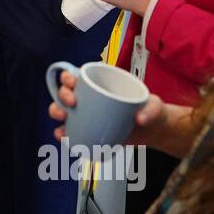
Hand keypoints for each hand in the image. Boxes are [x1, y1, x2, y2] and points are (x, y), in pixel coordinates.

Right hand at [47, 69, 169, 146]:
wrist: (153, 130)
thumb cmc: (151, 111)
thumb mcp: (155, 105)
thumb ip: (152, 109)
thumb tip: (140, 119)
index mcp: (100, 84)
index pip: (77, 76)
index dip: (68, 78)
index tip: (73, 85)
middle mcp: (89, 97)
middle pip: (65, 93)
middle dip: (61, 97)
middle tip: (71, 105)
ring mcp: (87, 114)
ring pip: (64, 111)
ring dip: (58, 114)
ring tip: (62, 123)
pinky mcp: (89, 130)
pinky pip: (71, 130)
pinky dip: (64, 134)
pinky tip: (64, 137)